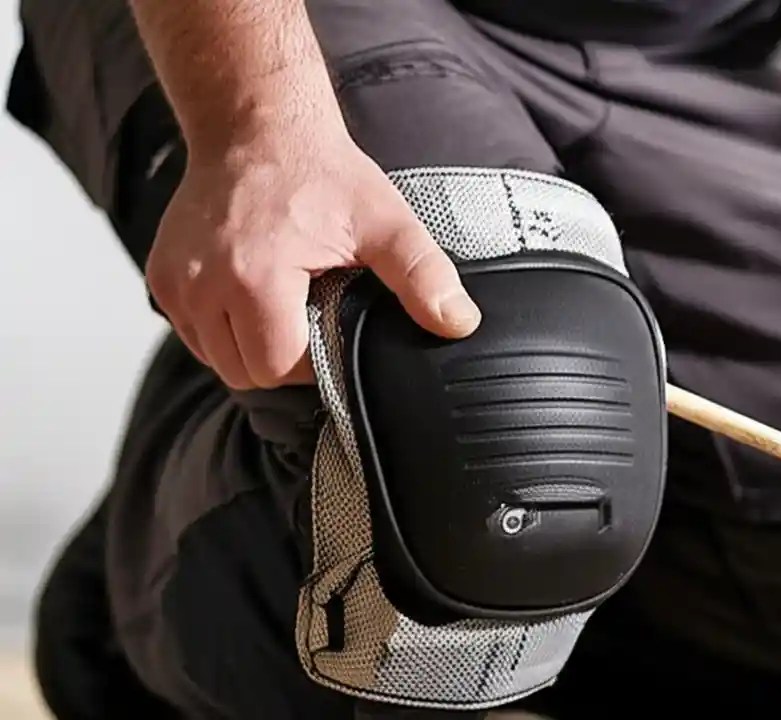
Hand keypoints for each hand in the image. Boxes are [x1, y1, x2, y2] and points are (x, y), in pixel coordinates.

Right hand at [146, 126, 480, 389]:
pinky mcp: (162, 277)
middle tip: (311, 315)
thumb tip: (458, 322)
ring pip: (216, 357)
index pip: (278, 369)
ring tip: (283, 303)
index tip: (332, 326)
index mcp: (255, 279)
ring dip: (251, 346)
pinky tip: (254, 298)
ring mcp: (176, 282)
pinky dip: (224, 328)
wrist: (259, 127)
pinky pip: (193, 333)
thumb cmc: (322, 175)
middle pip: (244, 371)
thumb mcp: (386, 223)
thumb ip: (423, 275)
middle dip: (283, 358)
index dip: (313, 362)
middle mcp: (204, 284)